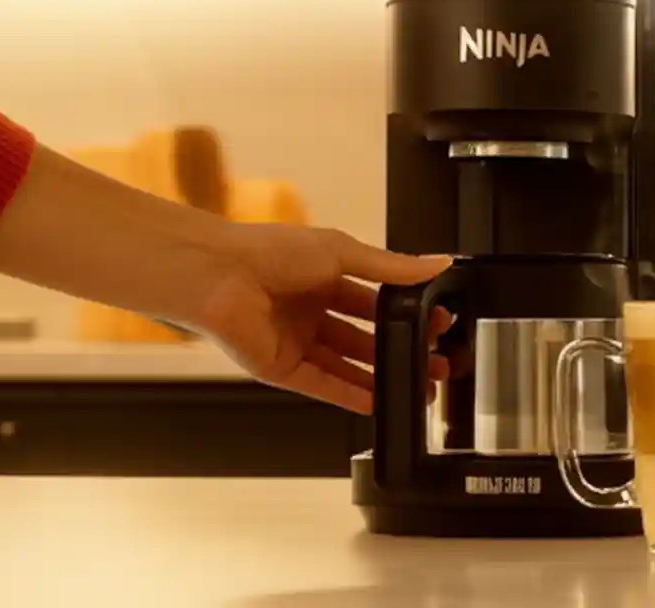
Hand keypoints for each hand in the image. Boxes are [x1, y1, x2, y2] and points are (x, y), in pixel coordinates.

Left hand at [194, 223, 452, 412]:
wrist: (218, 275)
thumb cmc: (268, 251)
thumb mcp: (342, 251)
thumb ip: (391, 267)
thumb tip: (436, 263)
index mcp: (323, 276)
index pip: (374, 301)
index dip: (404, 313)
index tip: (433, 322)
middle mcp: (309, 310)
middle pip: (364, 338)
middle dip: (398, 350)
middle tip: (432, 362)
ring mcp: (296, 342)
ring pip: (347, 366)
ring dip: (380, 378)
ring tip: (416, 387)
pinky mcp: (281, 368)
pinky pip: (323, 386)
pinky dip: (351, 395)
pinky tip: (378, 402)